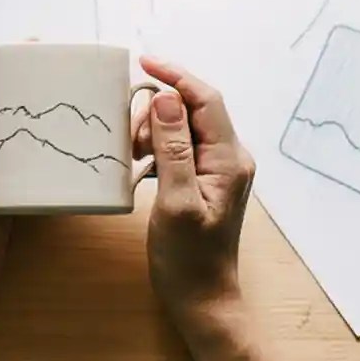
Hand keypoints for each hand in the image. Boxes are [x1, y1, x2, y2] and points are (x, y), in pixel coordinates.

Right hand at [137, 57, 255, 330]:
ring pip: (181, 127)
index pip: (206, 99)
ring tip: (133, 158)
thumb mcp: (176, 201)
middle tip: (130, 141)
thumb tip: (168, 98)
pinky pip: (177, 147)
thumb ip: (173, 148)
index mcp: (229, 158)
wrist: (202, 299)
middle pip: (192, 109)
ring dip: (153, 132)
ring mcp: (217, 168)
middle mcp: (229, 156)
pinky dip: (155, 148)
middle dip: (157, 113)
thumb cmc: (189, 258)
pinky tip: (139, 166)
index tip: (143, 62)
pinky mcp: (203, 179)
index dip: (176, 75)